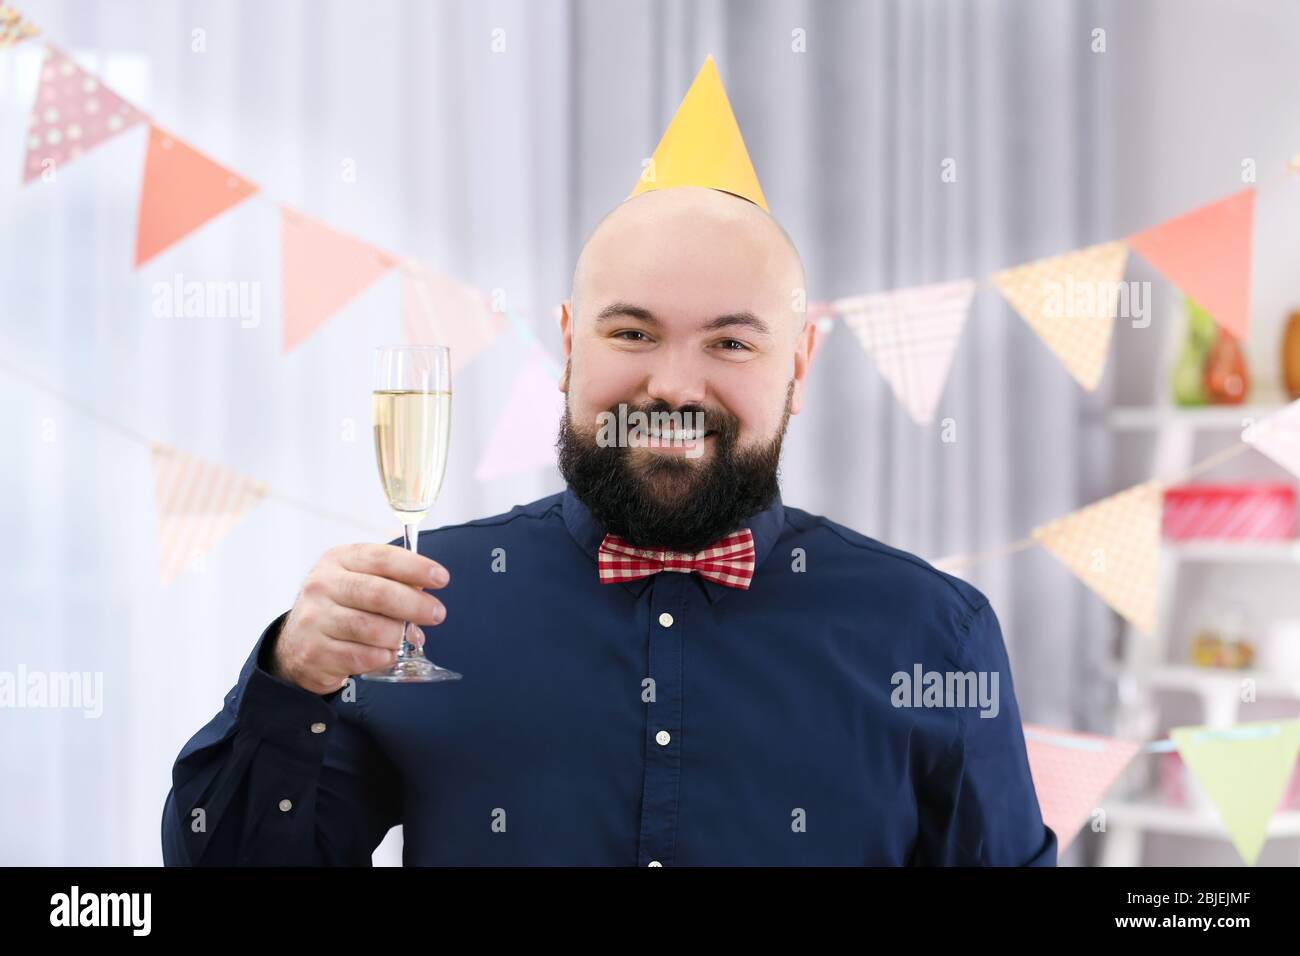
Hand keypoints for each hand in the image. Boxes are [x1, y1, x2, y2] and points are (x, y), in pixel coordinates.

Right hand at [271, 543, 449, 693]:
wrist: (296, 644)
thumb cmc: (339, 607)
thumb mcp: (358, 582)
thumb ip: (391, 583)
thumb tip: (426, 598)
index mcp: (338, 560)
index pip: (382, 558)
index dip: (416, 567)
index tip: (441, 578)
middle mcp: (322, 586)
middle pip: (379, 593)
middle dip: (415, 605)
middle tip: (437, 613)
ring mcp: (315, 620)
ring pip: (373, 628)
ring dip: (398, 636)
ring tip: (404, 638)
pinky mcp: (315, 652)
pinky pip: (362, 657)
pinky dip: (383, 657)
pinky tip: (387, 654)